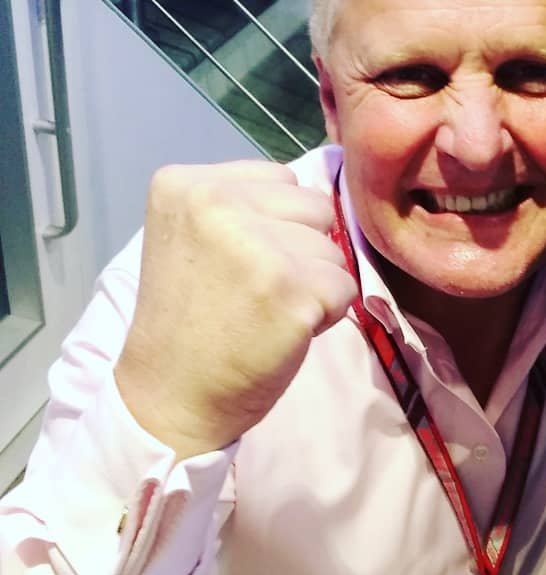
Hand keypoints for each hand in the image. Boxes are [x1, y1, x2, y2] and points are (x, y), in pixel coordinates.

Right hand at [114, 161, 358, 458]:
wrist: (170, 396)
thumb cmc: (191, 320)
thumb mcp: (197, 237)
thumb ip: (247, 206)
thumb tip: (320, 197)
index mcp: (185, 184)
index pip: (282, 178)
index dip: (278, 225)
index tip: (239, 264)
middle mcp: (216, 204)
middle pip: (315, 208)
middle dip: (302, 251)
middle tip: (258, 291)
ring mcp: (256, 246)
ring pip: (334, 250)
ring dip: (315, 285)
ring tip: (266, 312)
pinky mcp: (291, 289)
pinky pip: (345, 287)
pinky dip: (326, 314)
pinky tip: (282, 331)